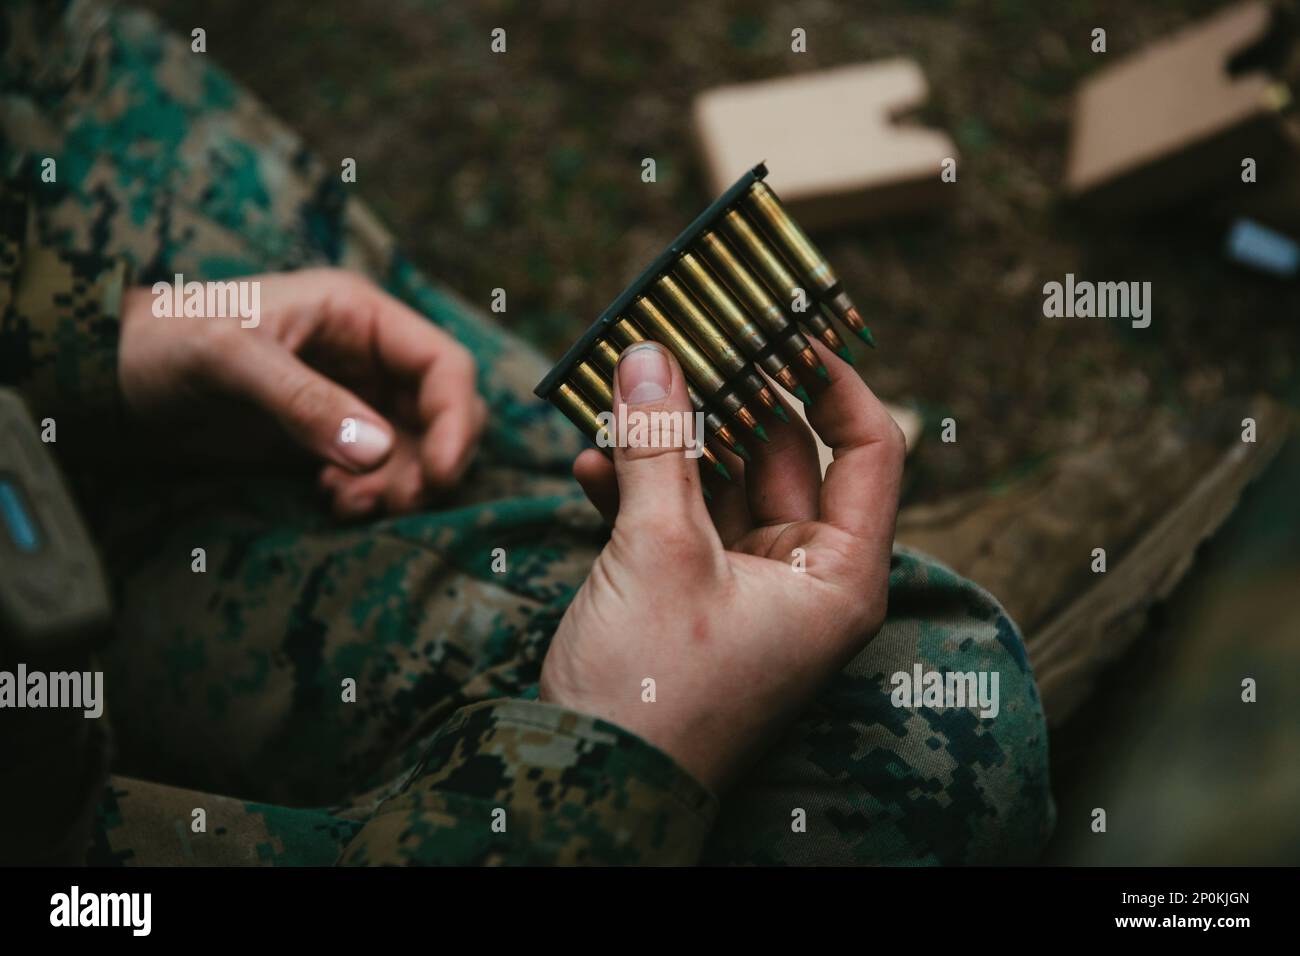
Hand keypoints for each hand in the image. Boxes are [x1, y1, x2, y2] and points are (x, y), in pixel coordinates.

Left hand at [119, 269, 485, 516]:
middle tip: (387, 501)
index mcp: (359, 316)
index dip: (456, 421)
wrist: (105, 375)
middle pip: (442, 414)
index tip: (440, 474)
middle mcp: (367, 356)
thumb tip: (377, 451)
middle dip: (429, 463)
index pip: (444, 365)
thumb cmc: (161, 342)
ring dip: (397, 486)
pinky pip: (379, 473)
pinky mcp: (328, 438)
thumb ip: (303, 401)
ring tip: (343, 501)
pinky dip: (370, 494)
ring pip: (415, 450)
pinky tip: (329, 498)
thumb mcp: (228, 359)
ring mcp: (351, 400)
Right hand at [539, 341, 903, 792]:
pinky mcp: (690, 594)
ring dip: (669, 440)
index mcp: (838, 575)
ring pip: (716, 483)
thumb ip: (659, 445)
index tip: (789, 329)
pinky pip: (674, 520)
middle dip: (728, 398)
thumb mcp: (658, 552)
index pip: (871, 451)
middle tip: (683, 338)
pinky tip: (590, 460)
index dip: (835, 382)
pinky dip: (636, 489)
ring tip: (623, 389)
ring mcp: (744, 586)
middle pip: (782, 456)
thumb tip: (651, 354)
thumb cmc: (653, 690)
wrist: (589, 784)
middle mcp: (803, 577)